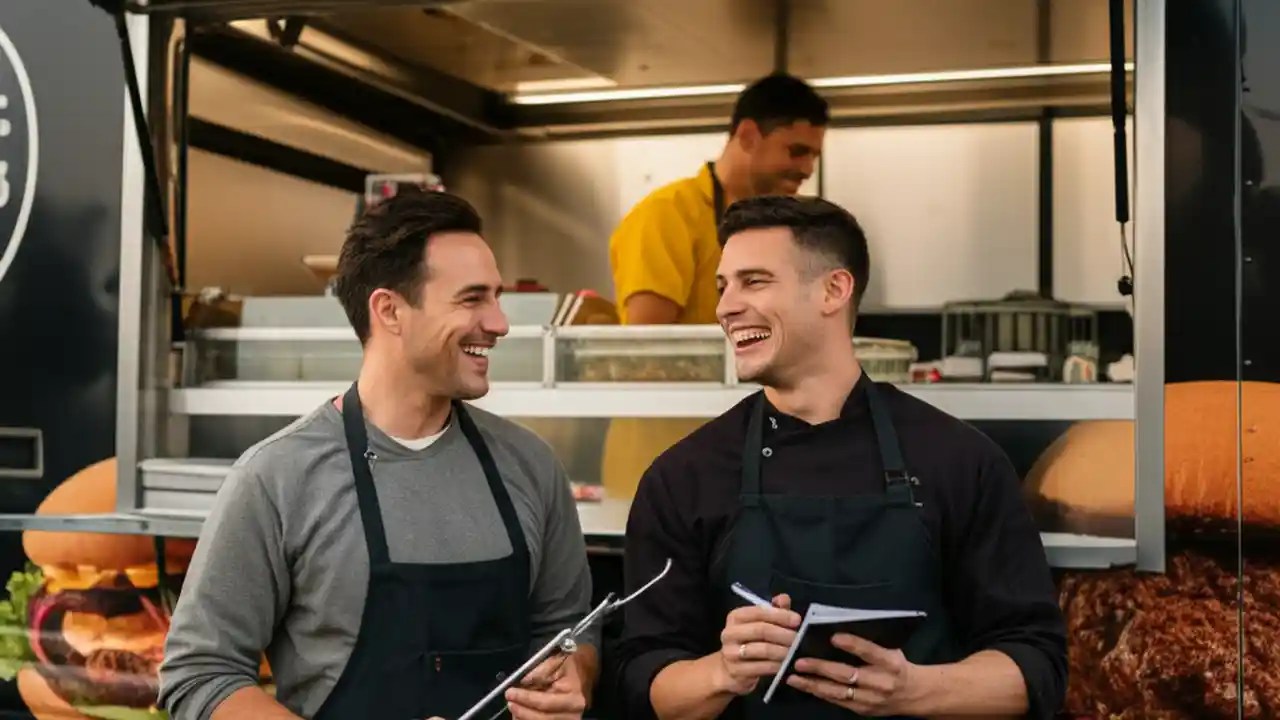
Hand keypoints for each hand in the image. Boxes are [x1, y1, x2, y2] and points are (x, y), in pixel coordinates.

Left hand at [504, 654, 587, 719]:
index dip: (526, 699)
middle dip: (522, 711)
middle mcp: (572, 715)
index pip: (545, 702)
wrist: (584, 673)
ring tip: (513, 707)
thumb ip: (540, 671)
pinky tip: (520, 714)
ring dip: (523, 718)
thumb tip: (523, 681)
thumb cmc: (569, 666)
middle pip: (542, 718)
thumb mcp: (556, 662)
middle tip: (509, 702)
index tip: (510, 692)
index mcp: (573, 698)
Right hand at [715, 593, 801, 695]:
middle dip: (783, 634)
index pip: (759, 612)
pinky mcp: (736, 670)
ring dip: (781, 651)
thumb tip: (784, 598)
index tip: (797, 620)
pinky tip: (785, 665)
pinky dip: (776, 666)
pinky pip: (761, 667)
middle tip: (797, 638)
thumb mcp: (760, 623)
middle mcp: (730, 633)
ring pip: (762, 649)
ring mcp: (731, 652)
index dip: (780, 615)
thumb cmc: (749, 641)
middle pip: (760, 630)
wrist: (730, 668)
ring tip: (793, 652)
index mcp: (736, 617)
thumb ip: (773, 610)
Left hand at [786, 633, 922, 716]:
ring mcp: (871, 699)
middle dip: (821, 668)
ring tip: (794, 678)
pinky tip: (806, 686)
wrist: (915, 694)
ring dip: (813, 685)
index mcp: (890, 662)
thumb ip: (870, 641)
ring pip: (838, 692)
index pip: (870, 652)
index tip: (833, 637)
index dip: (853, 644)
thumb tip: (839, 625)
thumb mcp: (891, 649)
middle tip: (800, 662)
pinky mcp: (863, 710)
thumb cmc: (897, 665)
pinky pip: (838, 702)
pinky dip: (820, 693)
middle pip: (848, 675)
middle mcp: (881, 682)